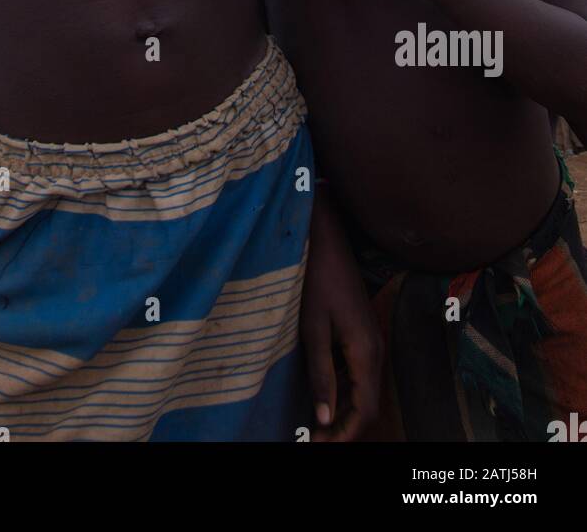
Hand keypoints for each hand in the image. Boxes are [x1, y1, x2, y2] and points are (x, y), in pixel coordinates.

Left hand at [300, 191, 382, 441]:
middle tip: (314, 442)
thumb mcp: (313, 330)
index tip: (320, 447)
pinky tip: (323, 398)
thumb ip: (321, 375)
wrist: (327, 241)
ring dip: (344, 413)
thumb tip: (325, 419)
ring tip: (316, 429)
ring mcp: (373, 342)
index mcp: (366, 352)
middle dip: (345, 429)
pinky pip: (360, 375)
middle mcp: (376, 351)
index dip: (346, 435)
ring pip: (365, 392)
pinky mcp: (364, 335)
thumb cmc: (317, 281)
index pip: (366, 410)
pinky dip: (345, 394)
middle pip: (368, 405)